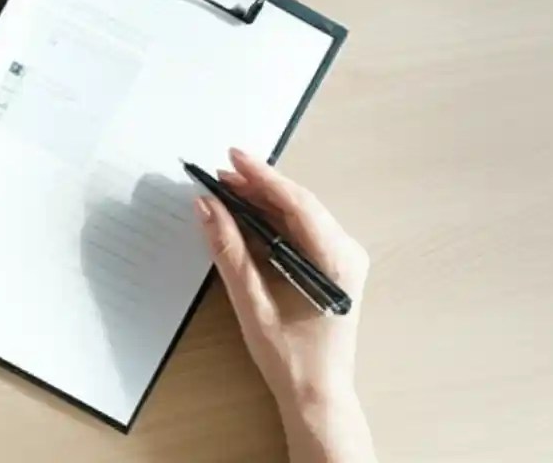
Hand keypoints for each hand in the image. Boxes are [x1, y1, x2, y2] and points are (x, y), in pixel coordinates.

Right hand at [195, 148, 374, 462]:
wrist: (317, 395)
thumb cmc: (289, 357)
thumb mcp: (252, 303)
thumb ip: (229, 251)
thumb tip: (206, 207)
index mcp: (335, 261)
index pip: (297, 204)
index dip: (263, 177)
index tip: (233, 157)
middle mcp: (346, 253)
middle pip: (298, 204)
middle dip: (257, 186)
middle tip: (218, 174)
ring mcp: (340, 259)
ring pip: (298, 215)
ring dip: (262, 202)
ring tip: (225, 191)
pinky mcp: (330, 266)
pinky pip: (299, 231)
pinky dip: (270, 220)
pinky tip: (244, 216)